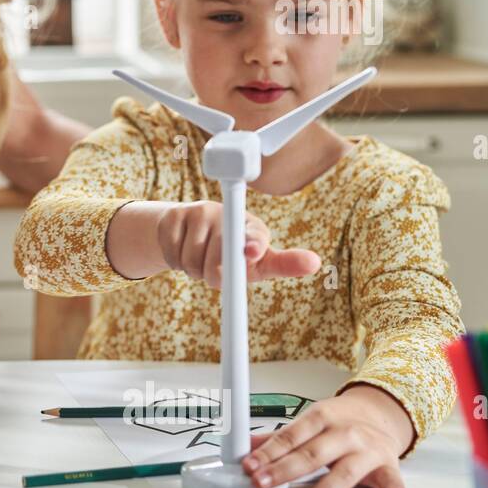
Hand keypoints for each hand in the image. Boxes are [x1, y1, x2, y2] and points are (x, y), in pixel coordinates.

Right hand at [156, 201, 320, 287]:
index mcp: (252, 227)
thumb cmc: (235, 253)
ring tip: (199, 260)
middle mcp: (227, 214)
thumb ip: (283, 264)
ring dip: (193, 270)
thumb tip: (315, 262)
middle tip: (214, 273)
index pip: (254, 235)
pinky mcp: (174, 215)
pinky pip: (172, 253)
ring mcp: (199, 212)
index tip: (251, 251)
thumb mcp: (259, 263)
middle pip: (216, 260)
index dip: (253, 244)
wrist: (192, 235)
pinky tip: (182, 251)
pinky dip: (174, 261)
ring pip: (191, 260)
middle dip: (212, 276)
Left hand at [241, 385, 415, 487]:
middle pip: (312, 454)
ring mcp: (366, 449)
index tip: (250, 466)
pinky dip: (392, 487)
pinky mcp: (387, 465)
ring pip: (345, 471)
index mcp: (321, 418)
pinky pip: (391, 477)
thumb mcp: (310, 422)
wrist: (380, 414)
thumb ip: (281, 437)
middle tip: (262, 483)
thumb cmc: (340, 421)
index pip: (290, 436)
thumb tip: (247, 445)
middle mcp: (344, 432)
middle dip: (285, 470)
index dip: (269, 452)